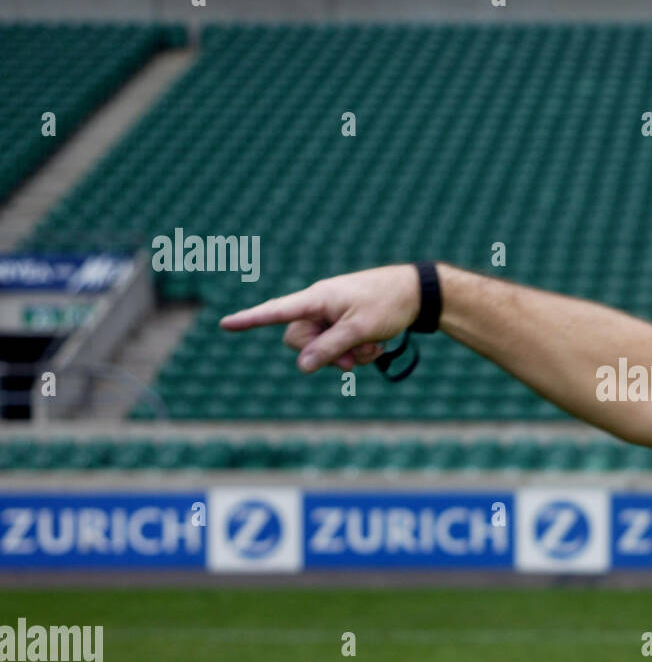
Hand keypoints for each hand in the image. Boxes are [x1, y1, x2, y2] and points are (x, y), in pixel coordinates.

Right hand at [218, 264, 420, 371]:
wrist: (416, 293)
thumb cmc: (388, 304)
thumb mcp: (360, 329)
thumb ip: (330, 348)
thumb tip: (302, 367)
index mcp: (317, 299)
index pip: (277, 310)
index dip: (250, 319)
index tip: (225, 324)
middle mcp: (318, 305)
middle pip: (300, 340)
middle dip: (325, 356)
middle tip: (354, 360)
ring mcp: (330, 315)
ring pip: (321, 348)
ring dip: (345, 356)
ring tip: (371, 349)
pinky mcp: (343, 323)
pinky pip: (337, 346)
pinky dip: (355, 352)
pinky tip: (375, 347)